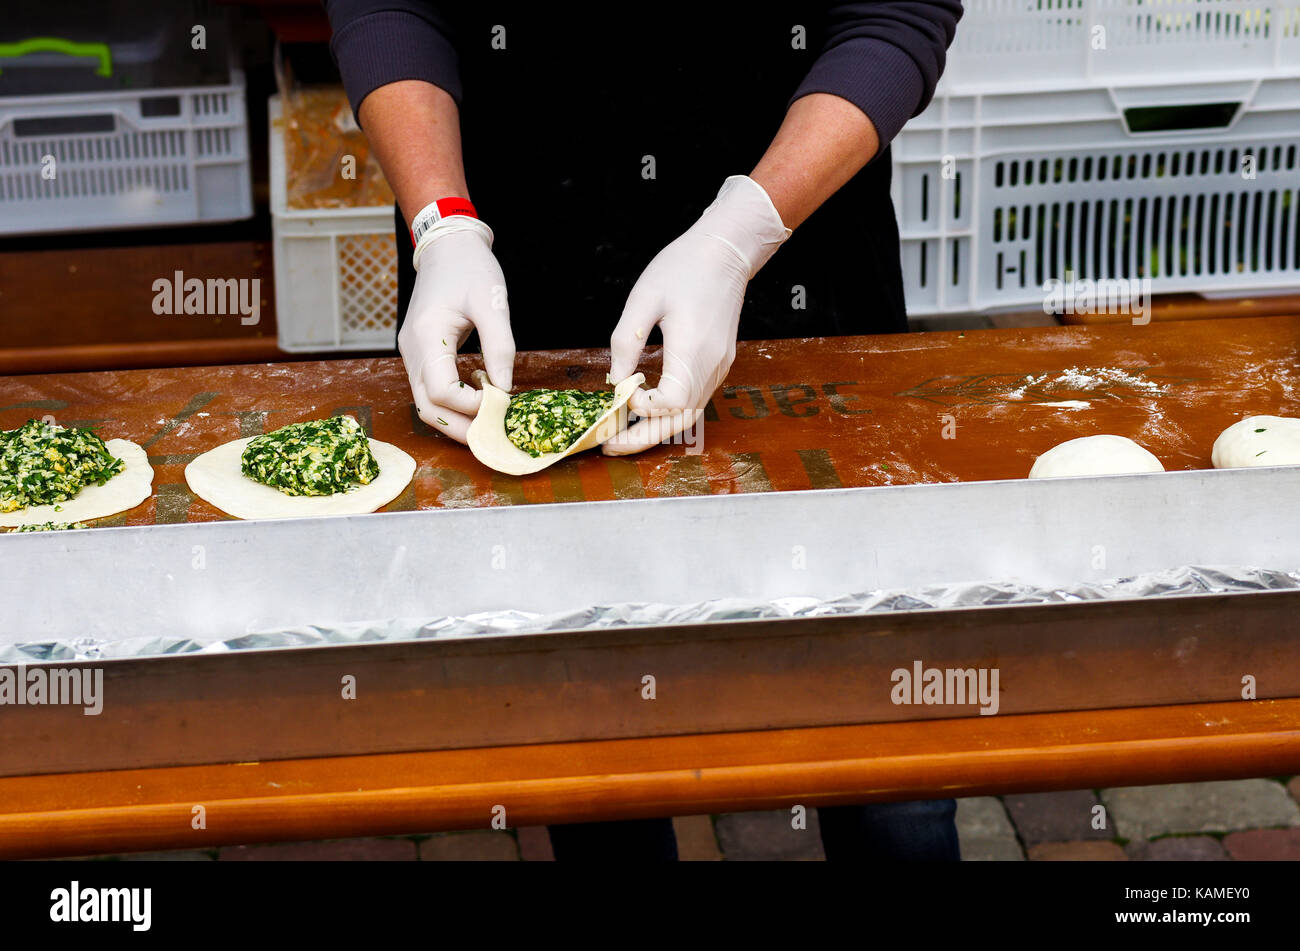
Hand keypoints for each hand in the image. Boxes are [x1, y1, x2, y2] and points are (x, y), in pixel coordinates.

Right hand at [399, 218, 514, 443]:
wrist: (447, 245)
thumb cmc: (470, 268)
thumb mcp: (493, 303)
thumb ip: (500, 347)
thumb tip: (504, 390)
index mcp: (426, 336)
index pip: (440, 391)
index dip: (469, 406)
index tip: (500, 402)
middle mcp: (411, 350)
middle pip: (427, 407)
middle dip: (460, 428)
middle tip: (494, 438)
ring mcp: (410, 352)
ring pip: (426, 402)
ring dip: (456, 418)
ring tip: (490, 423)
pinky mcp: (418, 352)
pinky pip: (430, 388)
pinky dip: (452, 401)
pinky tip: (479, 394)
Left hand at [604, 175, 789, 454]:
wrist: (726, 251)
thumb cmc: (683, 268)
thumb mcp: (644, 299)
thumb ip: (626, 343)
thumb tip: (615, 381)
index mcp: (692, 350)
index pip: (672, 402)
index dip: (645, 408)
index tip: (624, 393)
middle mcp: (711, 366)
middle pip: (681, 420)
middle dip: (645, 438)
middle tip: (611, 447)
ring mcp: (719, 367)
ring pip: (690, 414)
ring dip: (657, 429)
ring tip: (624, 437)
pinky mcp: (719, 363)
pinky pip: (696, 399)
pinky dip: (671, 412)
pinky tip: (647, 410)